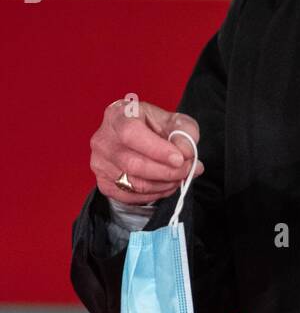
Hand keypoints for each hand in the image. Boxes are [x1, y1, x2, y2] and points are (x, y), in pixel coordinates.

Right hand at [89, 97, 203, 204]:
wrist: (139, 138)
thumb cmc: (155, 126)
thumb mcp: (176, 122)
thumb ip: (185, 134)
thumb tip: (186, 153)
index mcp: (118, 116)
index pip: (132, 133)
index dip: (157, 149)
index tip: (179, 159)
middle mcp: (104, 139)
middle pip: (133, 164)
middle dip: (167, 171)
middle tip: (187, 169)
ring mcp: (100, 163)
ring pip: (134, 183)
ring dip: (164, 184)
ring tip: (180, 176)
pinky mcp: (103, 183)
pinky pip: (130, 196)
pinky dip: (154, 194)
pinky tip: (165, 185)